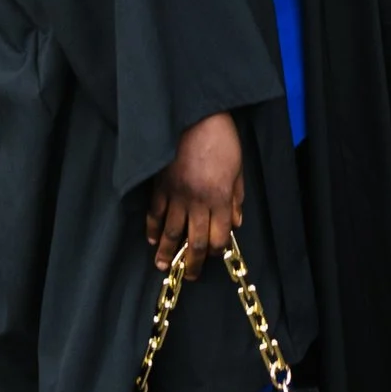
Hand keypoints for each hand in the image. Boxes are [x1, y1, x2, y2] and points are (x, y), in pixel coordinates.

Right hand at [145, 113, 244, 272]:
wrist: (193, 114)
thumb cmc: (221, 138)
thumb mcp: (238, 168)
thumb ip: (236, 198)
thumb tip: (236, 223)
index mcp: (220, 198)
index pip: (219, 237)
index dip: (217, 251)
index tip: (215, 256)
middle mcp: (198, 202)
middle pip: (196, 241)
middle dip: (193, 263)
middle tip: (190, 277)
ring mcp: (176, 195)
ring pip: (171, 232)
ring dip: (168, 253)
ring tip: (163, 266)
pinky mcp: (160, 186)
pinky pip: (155, 213)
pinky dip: (153, 228)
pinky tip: (152, 239)